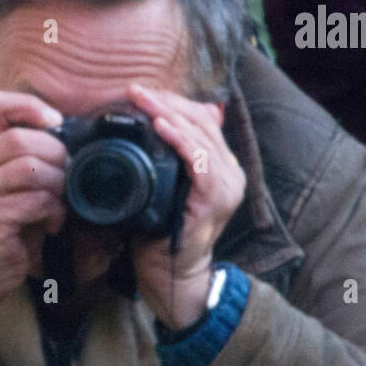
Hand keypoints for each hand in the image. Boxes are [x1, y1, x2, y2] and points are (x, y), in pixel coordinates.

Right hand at [0, 90, 67, 339]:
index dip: (29, 106)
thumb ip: (24, 154)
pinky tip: (51, 223)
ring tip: (58, 201)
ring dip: (56, 184)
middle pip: (20, 138)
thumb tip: (66, 132)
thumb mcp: (7, 182)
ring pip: (30, 168)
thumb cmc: (2, 224)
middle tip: (65, 176)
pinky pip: (35, 200)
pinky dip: (53, 211)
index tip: (55, 121)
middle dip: (55, 155)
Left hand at [126, 83, 244, 328]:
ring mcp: (226, 186)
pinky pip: (201, 161)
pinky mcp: (215, 200)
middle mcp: (230, 173)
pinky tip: (162, 127)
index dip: (173, 102)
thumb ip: (162, 161)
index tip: (141, 92)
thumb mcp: (161, 188)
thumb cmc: (161, 233)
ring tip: (143, 101)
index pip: (201, 120)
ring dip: (169, 114)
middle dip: (167, 102)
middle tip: (136, 90)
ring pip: (202, 136)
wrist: (172, 276)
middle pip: (202, 122)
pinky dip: (181, 141)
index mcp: (219, 167)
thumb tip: (146, 130)